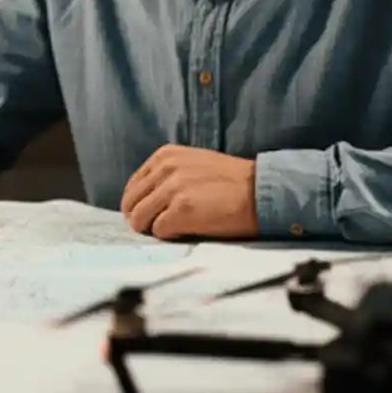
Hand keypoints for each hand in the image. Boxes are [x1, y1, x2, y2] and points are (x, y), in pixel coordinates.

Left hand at [120, 144, 257, 240]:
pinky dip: (168, 236)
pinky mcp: (181, 211)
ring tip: (171, 230)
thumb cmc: (231, 182)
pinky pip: (158, 231)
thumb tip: (147, 198)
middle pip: (131, 203)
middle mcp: (165, 169)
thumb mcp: (193, 164)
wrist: (260, 191)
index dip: (137, 204)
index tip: (147, 215)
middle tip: (154, 228)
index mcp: (165, 156)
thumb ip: (168, 174)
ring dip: (151, 229)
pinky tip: (184, 232)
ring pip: (139, 218)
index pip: (133, 186)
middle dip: (139, 219)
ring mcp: (172, 189)